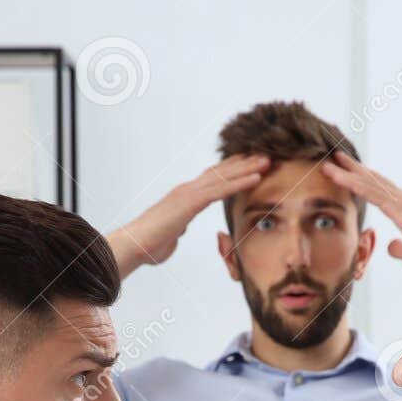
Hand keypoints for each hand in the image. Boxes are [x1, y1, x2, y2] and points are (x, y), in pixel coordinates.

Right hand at [107, 155, 271, 275]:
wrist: (133, 246)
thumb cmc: (149, 245)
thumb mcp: (169, 234)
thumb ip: (177, 228)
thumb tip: (178, 229)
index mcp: (183, 197)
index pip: (212, 179)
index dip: (232, 170)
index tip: (249, 163)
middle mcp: (187, 190)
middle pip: (221, 172)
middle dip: (244, 163)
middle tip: (266, 154)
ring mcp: (188, 193)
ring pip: (224, 177)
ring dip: (248, 168)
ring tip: (268, 160)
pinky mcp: (190, 202)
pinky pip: (220, 190)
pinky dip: (240, 183)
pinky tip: (257, 178)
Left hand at [321, 151, 401, 273]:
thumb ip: (400, 249)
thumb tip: (391, 246)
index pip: (378, 191)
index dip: (361, 180)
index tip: (344, 171)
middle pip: (373, 181)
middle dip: (352, 169)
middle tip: (333, 157)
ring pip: (370, 184)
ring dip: (348, 173)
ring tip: (330, 163)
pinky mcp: (401, 211)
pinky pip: (375, 195)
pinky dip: (358, 185)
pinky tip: (344, 179)